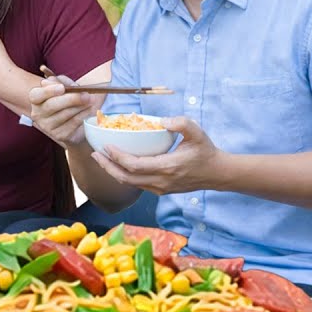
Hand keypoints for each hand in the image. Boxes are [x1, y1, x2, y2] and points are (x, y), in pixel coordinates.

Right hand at [29, 76, 103, 148]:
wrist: (75, 121)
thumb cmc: (68, 100)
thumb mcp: (65, 86)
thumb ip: (62, 82)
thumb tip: (61, 84)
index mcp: (36, 99)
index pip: (36, 95)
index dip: (48, 91)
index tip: (62, 88)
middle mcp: (38, 113)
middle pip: (51, 105)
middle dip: (71, 99)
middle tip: (86, 95)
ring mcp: (47, 126)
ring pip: (65, 114)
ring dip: (80, 106)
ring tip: (91, 100)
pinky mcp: (59, 135)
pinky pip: (73, 123)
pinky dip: (83, 115)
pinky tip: (89, 110)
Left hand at [91, 116, 223, 194]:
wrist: (217, 174)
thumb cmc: (206, 151)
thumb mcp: (197, 132)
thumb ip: (181, 123)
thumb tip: (162, 121)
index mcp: (167, 167)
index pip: (134, 166)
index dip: (117, 157)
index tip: (106, 146)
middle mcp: (160, 181)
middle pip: (125, 178)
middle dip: (107, 166)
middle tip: (94, 154)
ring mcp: (159, 188)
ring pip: (129, 183)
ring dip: (113, 171)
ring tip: (101, 158)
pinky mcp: (160, 191)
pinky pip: (136, 184)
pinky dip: (123, 175)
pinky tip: (116, 164)